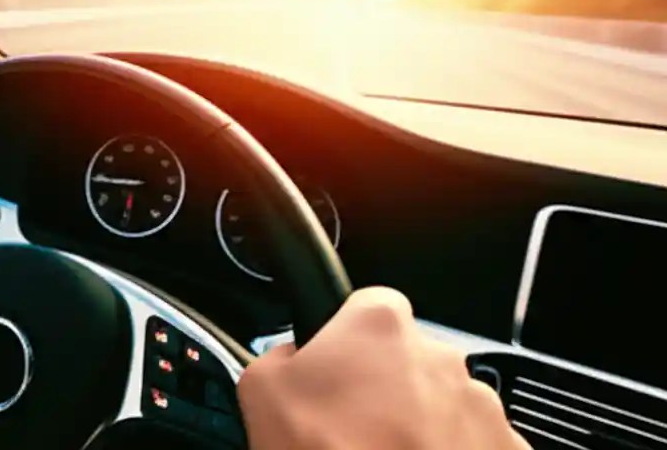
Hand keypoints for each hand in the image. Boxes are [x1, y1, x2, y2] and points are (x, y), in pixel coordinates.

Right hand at [237, 287, 527, 449]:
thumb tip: (292, 358)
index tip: (330, 373)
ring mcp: (483, 409)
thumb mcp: (259, 391)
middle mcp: (442, 357)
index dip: (343, 339)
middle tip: (350, 431)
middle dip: (385, 388)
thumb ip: (278, 353)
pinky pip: (474, 446)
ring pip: (443, 406)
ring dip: (420, 427)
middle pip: (407, 360)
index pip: (364, 305)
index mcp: (381, 326)